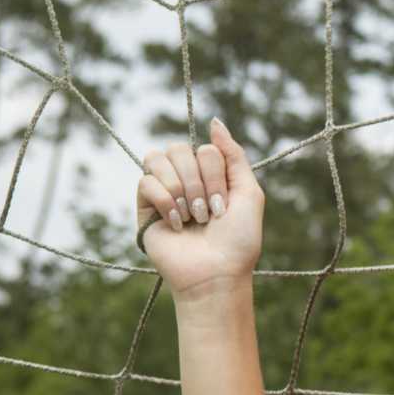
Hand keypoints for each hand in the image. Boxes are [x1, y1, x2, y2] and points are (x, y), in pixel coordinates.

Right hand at [135, 118, 264, 299]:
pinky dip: (165, 201)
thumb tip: (214, 121)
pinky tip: (176, 223)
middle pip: (179, 148)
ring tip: (192, 217)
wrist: (216, 273)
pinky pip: (145, 181)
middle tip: (208, 213)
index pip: (205, 149)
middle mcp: (186, 178)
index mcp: (210, 175)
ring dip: (181, 190)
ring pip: (157, 158)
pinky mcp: (144, 206)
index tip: (224, 205)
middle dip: (198, 182)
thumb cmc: (238, 239)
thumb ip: (234, 155)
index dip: (216, 175)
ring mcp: (163, 190)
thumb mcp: (249, 193)